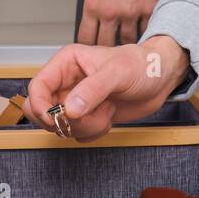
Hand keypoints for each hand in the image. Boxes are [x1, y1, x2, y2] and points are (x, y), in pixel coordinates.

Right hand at [24, 37, 189, 142]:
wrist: (160, 78)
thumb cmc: (141, 65)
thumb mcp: (118, 72)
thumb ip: (92, 90)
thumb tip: (69, 110)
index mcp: (67, 63)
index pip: (38, 86)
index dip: (41, 106)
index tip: (56, 119)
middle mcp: (67, 82)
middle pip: (43, 111)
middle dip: (66, 121)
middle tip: (87, 116)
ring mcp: (75, 100)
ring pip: (61, 127)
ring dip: (86, 126)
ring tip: (107, 110)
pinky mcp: (86, 115)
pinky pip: (77, 134)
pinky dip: (93, 131)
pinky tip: (109, 116)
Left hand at [78, 0, 167, 46]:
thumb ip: (95, 5)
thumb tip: (95, 23)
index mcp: (93, 4)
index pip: (86, 38)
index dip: (88, 47)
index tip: (91, 51)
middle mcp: (111, 12)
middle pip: (105, 44)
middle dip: (107, 48)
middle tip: (110, 53)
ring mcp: (131, 13)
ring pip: (127, 41)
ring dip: (127, 44)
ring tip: (128, 47)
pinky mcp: (149, 10)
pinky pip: (145, 31)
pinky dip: (144, 34)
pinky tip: (144, 34)